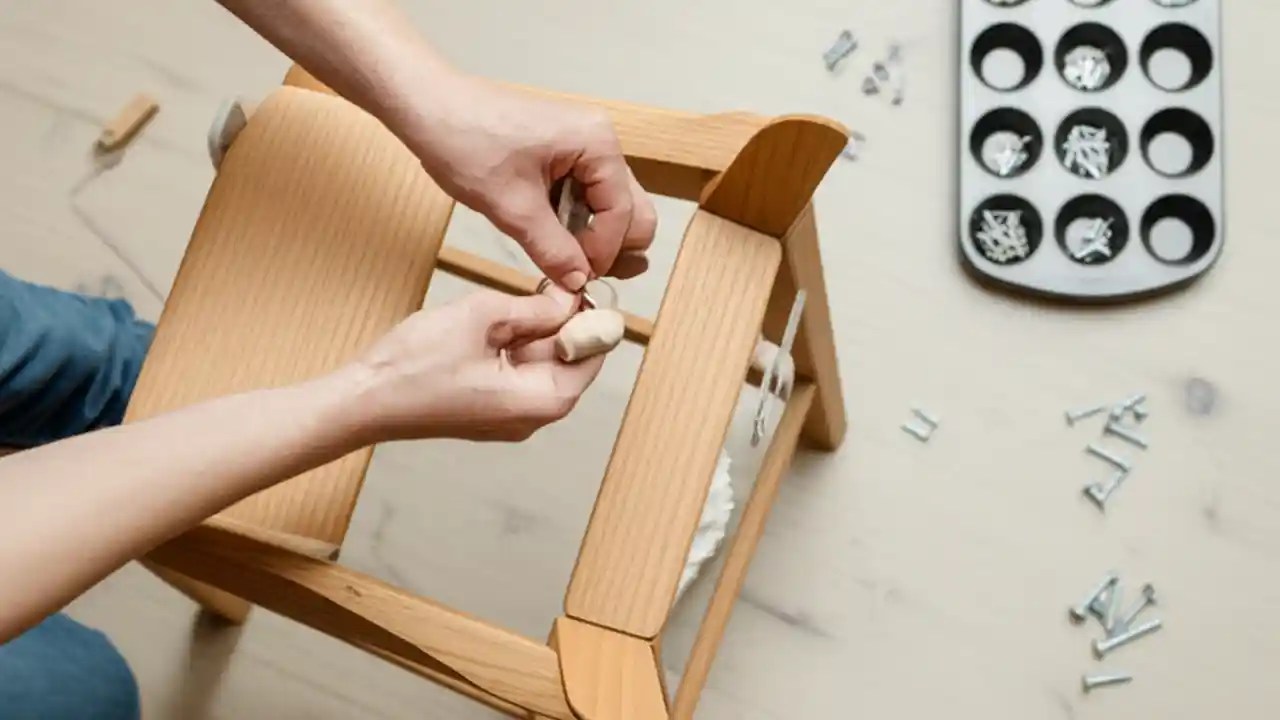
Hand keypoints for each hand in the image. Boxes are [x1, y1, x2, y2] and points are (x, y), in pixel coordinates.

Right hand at [346, 289, 603, 441]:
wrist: (365, 400)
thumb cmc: (417, 363)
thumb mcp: (484, 317)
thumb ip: (536, 308)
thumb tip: (570, 298)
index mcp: (542, 401)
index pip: (591, 356)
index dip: (591, 319)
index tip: (582, 286)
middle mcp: (533, 419)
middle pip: (568, 363)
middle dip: (562, 323)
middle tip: (546, 285)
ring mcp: (510, 419)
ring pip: (541, 366)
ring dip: (536, 333)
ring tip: (516, 302)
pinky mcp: (489, 412)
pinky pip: (518, 376)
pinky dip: (516, 348)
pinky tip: (497, 323)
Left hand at [398, 72, 657, 289]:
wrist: (428, 107)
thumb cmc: (466, 143)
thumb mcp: (511, 207)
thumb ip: (553, 249)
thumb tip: (580, 284)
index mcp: (598, 145)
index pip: (623, 214)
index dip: (603, 254)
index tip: (576, 280)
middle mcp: (602, 141)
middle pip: (633, 209)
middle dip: (610, 247)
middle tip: (577, 273)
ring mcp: (585, 146)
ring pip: (611, 206)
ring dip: (591, 236)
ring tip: (558, 256)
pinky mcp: (566, 153)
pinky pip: (587, 195)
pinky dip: (575, 221)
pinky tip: (547, 234)